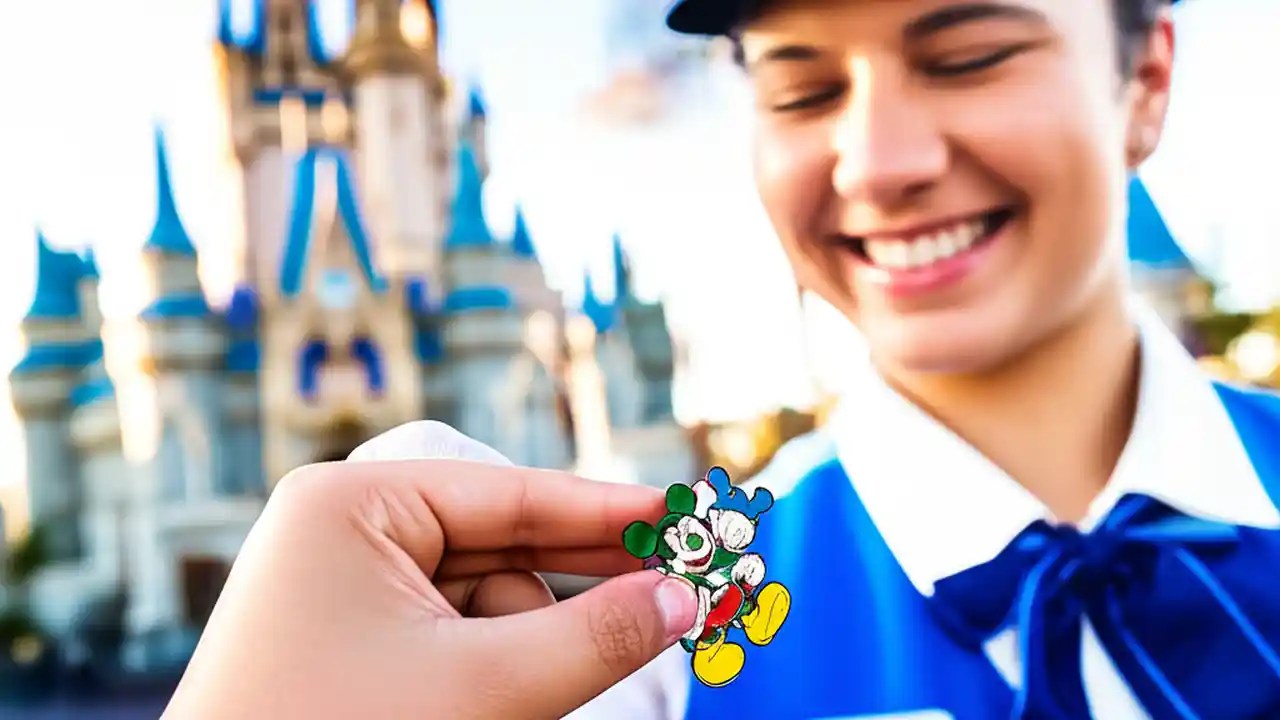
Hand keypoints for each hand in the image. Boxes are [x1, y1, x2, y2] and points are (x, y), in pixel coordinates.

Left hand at [163, 422, 697, 718]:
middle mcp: (342, 531)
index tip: (681, 515)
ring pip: (479, 602)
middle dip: (578, 580)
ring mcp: (340, 589)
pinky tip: (503, 701)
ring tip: (517, 698)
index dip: (607, 508)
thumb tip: (682, 598)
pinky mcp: (347, 643)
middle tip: (676, 582)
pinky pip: (447, 637)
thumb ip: (596, 637)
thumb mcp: (483, 689)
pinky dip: (490, 668)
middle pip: (499, 545)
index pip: (511, 494)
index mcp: (351, 504)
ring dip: (527, 646)